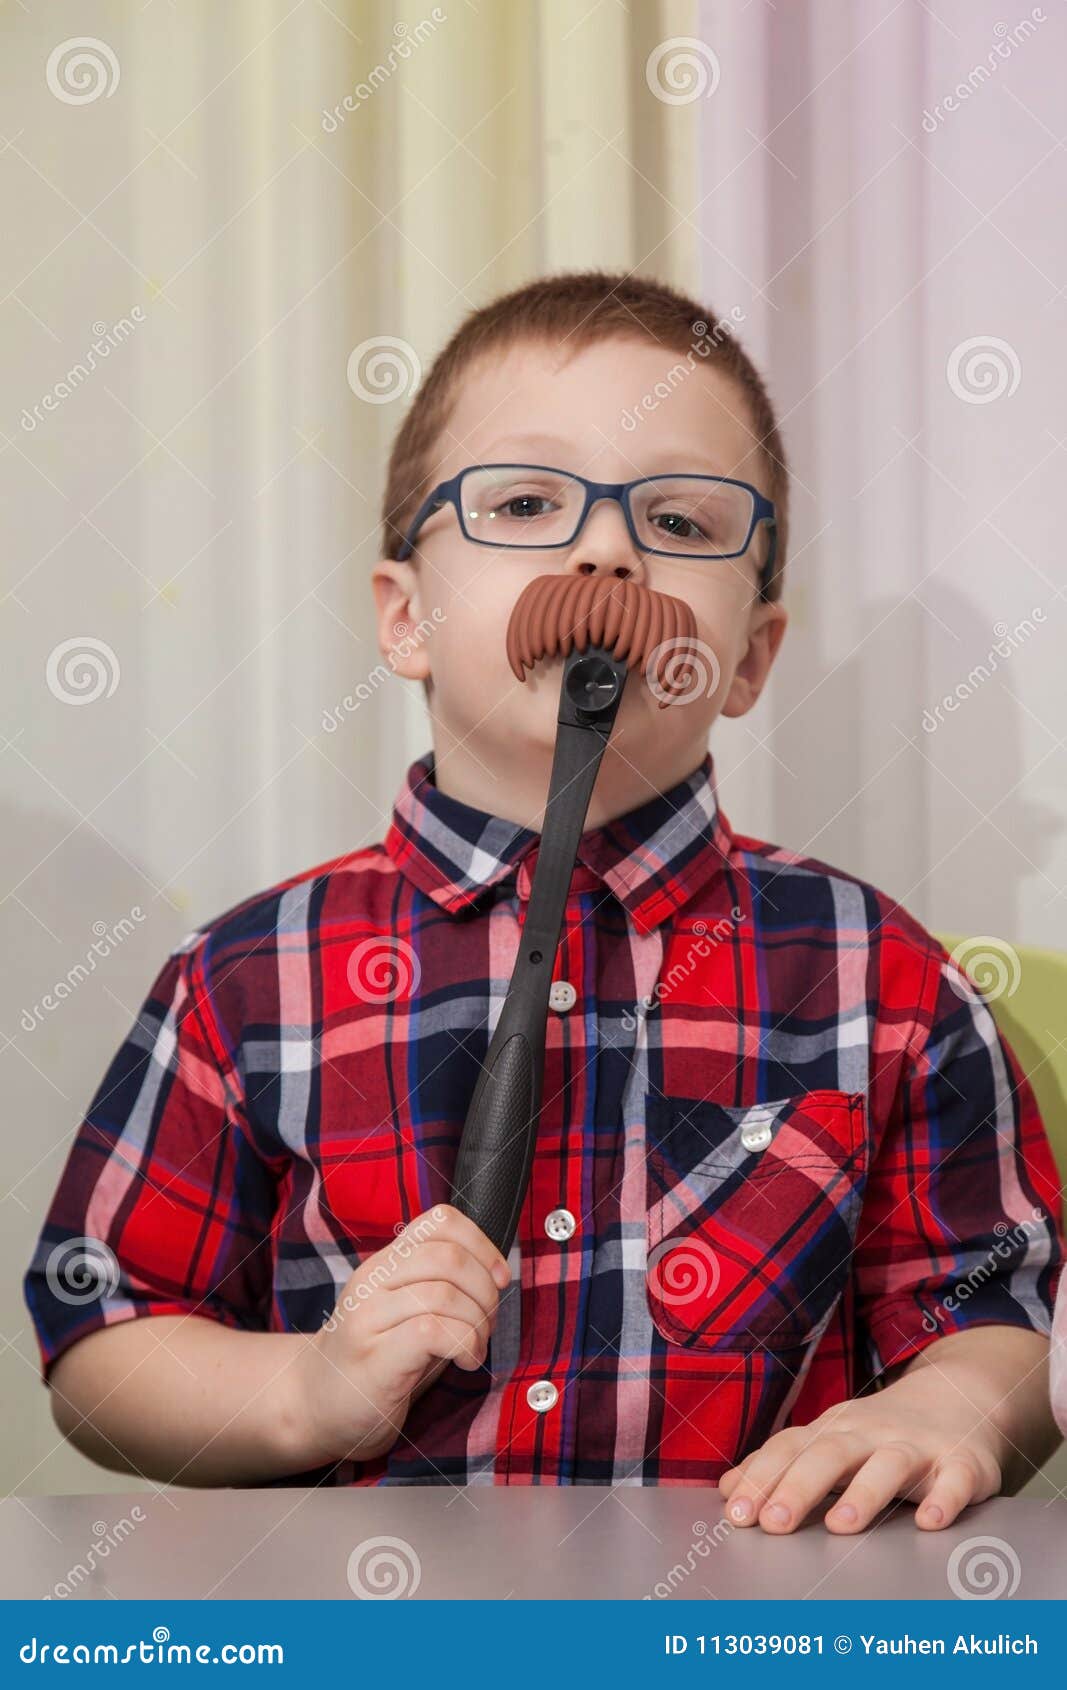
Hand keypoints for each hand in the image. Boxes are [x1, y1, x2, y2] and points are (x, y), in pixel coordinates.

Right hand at [288, 1203, 509, 1467]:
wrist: (315, 1405)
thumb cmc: (376, 1359)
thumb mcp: (406, 1310)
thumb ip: (439, 1285)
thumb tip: (496, 1274)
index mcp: (385, 1262)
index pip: (440, 1221)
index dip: (482, 1243)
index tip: (500, 1278)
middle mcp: (372, 1281)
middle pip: (447, 1255)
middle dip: (485, 1289)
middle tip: (487, 1323)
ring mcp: (368, 1318)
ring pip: (443, 1293)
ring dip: (477, 1323)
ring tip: (476, 1348)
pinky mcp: (373, 1359)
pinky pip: (431, 1331)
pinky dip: (464, 1344)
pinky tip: (465, 1361)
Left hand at [717, 1381, 1003, 1534]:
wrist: (961, 1396)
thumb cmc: (882, 1432)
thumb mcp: (830, 1440)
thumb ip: (782, 1465)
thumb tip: (726, 1491)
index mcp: (834, 1430)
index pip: (789, 1449)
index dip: (761, 1479)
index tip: (735, 1514)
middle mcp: (871, 1434)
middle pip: (830, 1454)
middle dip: (798, 1487)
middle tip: (773, 1524)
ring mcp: (918, 1447)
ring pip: (889, 1465)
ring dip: (865, 1494)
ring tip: (841, 1525)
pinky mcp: (964, 1464)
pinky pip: (955, 1480)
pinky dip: (944, 1500)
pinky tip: (929, 1522)